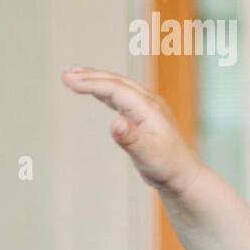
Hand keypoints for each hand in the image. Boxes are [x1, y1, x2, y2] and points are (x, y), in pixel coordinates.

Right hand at [61, 66, 201, 193]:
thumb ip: (130, 138)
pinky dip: (106, 91)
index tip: (69, 81)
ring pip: (119, 87)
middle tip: (65, 75)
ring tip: (74, 75)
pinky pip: (122, 97)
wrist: (183, 175)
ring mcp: (148, 109)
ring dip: (97, 80)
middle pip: (117, 82)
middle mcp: (150, 104)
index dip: (91, 84)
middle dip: (90, 76)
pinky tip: (96, 92)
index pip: (116, 89)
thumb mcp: (147, 155)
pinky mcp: (145, 117)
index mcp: (149, 109)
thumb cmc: (167, 166)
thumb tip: (115, 123)